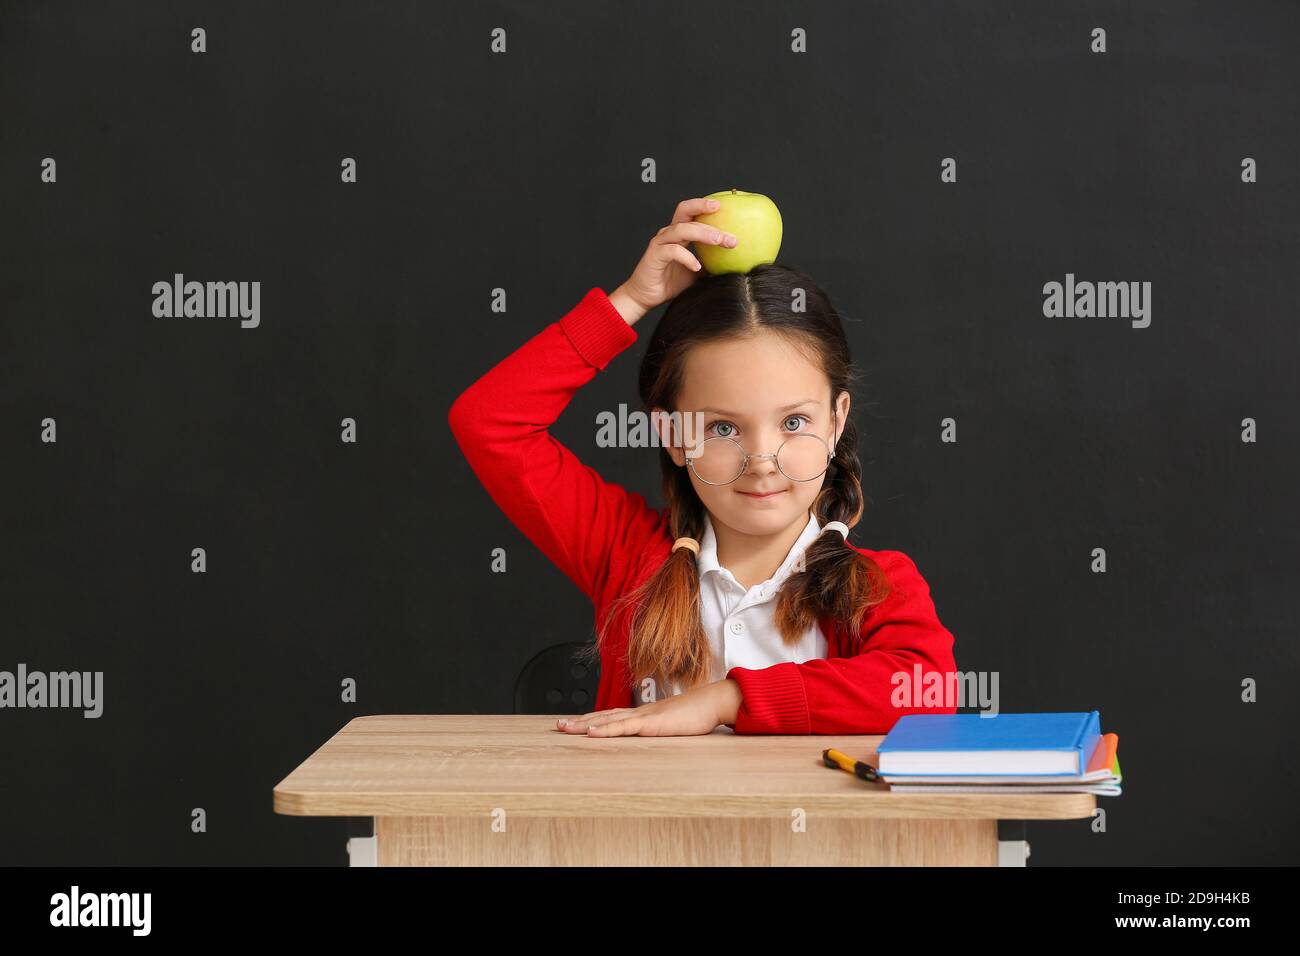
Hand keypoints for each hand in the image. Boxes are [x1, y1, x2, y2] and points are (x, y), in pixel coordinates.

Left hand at [554, 679, 741, 736]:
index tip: (575, 723)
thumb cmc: (697, 714)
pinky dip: (606, 729)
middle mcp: (639, 713)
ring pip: (607, 720)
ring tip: (566, 728)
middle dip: (579, 721)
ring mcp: (643, 717)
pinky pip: (624, 727)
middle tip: (559, 726)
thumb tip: (654, 734)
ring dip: (584, 724)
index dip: (592, 719)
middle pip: (603, 716)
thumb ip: (662, 728)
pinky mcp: (651, 724)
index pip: (611, 716)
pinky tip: (592, 733)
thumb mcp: (674, 724)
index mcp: (643, 714)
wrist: (713, 702)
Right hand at [608, 196, 738, 325]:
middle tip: (728, 228)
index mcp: (678, 234)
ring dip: (702, 233)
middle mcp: (668, 234)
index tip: (725, 207)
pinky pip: (673, 251)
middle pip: (685, 212)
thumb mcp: (697, 272)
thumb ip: (711, 263)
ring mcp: (660, 243)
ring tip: (719, 240)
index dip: (705, 206)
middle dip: (707, 214)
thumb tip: (734, 262)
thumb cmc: (670, 283)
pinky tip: (697, 266)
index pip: (691, 212)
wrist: (645, 297)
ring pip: (681, 229)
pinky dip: (687, 257)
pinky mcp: (654, 256)